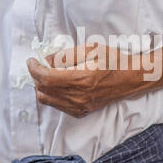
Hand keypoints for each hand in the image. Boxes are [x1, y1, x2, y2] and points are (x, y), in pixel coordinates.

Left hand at [26, 44, 142, 117]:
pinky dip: (52, 95)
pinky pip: (57, 106)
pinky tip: (60, 84)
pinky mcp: (81, 112)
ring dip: (43, 86)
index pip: (46, 78)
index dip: (34, 69)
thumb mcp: (89, 49)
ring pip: (47, 100)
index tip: (31, 61)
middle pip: (43, 91)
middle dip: (36, 77)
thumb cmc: (112, 60)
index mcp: (81, 79)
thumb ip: (65, 56)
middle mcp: (79, 97)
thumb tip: (46, 60)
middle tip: (41, 65)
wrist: (130, 78)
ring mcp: (80, 107)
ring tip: (50, 74)